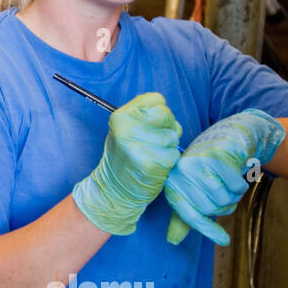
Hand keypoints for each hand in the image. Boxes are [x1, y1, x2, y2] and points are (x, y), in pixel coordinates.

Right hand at [73, 92, 182, 235]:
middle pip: (167, 115)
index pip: (157, 99)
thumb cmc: (124, 156)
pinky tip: (155, 165)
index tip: (154, 123)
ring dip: (169, 147)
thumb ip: (143, 116)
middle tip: (156, 140)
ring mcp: (139, 147)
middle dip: (167, 127)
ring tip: (153, 154)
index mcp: (121, 116)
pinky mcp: (151, 164)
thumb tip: (166, 112)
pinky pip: (174, 154)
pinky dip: (169, 161)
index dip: (160, 111)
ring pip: (172, 136)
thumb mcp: (124, 129)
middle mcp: (128, 129)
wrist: (114, 188)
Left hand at [164, 108, 285, 244]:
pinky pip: (236, 187)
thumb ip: (184, 215)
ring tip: (229, 181)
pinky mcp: (216, 157)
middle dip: (224, 205)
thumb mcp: (193, 190)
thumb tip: (173, 240)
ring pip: (223, 198)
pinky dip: (241, 185)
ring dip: (234, 195)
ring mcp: (197, 164)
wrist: (228, 136)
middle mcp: (180, 173)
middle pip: (211, 208)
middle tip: (226, 191)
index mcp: (172, 184)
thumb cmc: (208, 168)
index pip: (189, 214)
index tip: (224, 242)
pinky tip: (237, 173)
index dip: (207, 229)